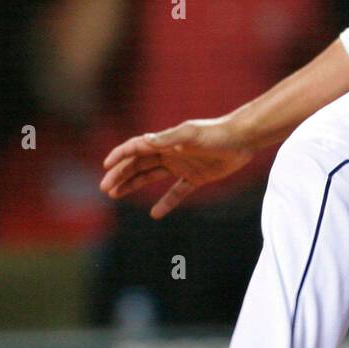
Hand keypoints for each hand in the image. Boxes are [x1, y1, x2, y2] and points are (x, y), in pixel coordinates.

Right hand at [100, 116, 253, 218]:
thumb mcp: (191, 134)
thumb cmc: (217, 133)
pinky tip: (155, 214)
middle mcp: (170, 153)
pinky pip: (177, 192)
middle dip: (121, 175)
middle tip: (106, 188)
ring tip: (116, 195)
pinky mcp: (196, 177)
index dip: (120, 156)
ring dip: (134, 185)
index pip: (136, 148)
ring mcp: (182, 165)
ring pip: (151, 177)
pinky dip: (166, 202)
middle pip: (139, 164)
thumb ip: (168, 139)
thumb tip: (143, 142)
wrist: (243, 139)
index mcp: (166, 141)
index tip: (106, 167)